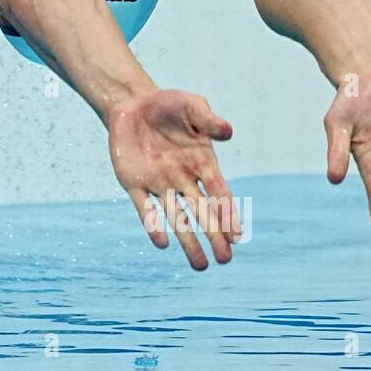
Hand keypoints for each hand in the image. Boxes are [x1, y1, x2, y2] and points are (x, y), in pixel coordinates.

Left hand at [108, 89, 238, 269]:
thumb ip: (208, 120)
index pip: (219, 194)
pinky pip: (144, 208)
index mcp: (202, 163)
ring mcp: (159, 184)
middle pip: (202, 213)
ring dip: (188, 241)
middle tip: (225, 260)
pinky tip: (161, 242)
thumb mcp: (191, 106)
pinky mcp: (134, 183)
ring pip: (177, 218)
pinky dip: (152, 224)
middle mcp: (183, 179)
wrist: (132, 104)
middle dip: (214, 236)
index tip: (237, 235)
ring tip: (200, 266)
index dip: (228, 213)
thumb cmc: (169, 105)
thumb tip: (228, 131)